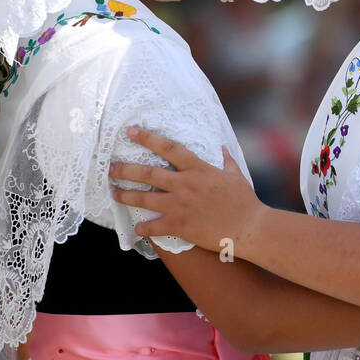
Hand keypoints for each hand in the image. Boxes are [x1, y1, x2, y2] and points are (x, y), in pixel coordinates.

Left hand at [110, 127, 261, 254]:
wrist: (249, 227)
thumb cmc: (245, 201)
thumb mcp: (236, 175)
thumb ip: (226, 160)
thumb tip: (222, 147)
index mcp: (198, 169)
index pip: (169, 148)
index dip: (148, 138)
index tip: (131, 132)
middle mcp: (185, 184)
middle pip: (148, 174)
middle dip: (125, 170)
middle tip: (111, 168)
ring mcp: (180, 205)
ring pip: (144, 199)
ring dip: (126, 196)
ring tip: (114, 194)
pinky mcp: (179, 225)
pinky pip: (153, 226)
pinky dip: (143, 227)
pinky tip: (137, 227)